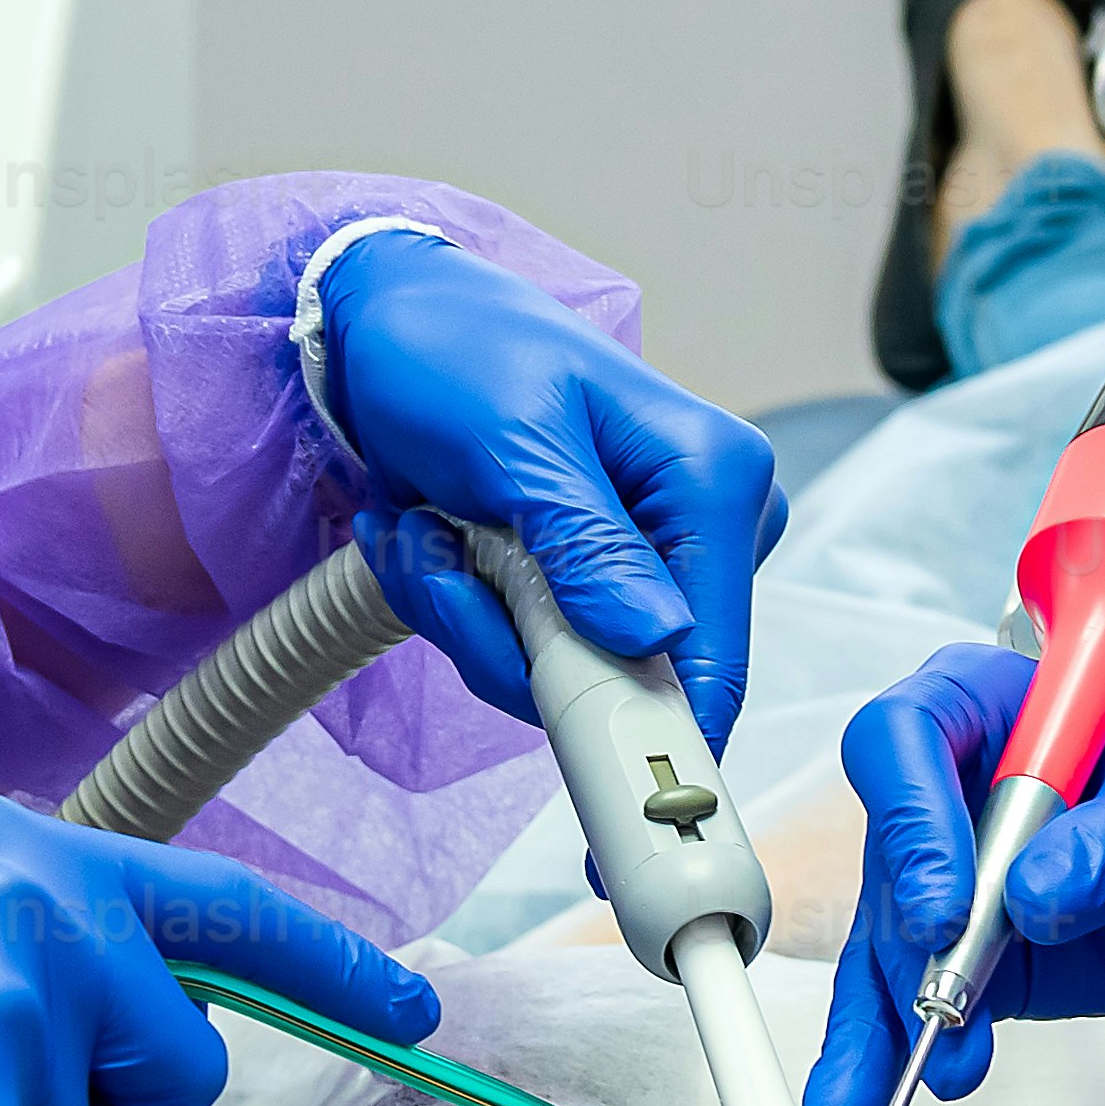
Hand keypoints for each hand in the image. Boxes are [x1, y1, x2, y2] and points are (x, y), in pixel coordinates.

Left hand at [311, 229, 783, 766]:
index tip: (589, 783)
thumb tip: (655, 637)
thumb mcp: (511, 440)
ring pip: (554, 677)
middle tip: (438, 550)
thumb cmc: (456, 352)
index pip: (713, 656)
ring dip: (464, 613)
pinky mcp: (589, 585)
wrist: (390, 323)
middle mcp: (700, 530)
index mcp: (714, 480)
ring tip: (428, 523)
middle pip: (623, 681)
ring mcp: (645, 566)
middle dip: (506, 635)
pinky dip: (457, 605)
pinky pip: (520, 653)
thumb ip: (584, 542)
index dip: (646, 728)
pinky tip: (433, 532)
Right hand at [801, 659, 1104, 1105]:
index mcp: (1002, 710)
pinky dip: (911, 1048)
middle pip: (887, 857)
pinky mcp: (991, 957)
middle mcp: (963, 789)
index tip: (948, 905)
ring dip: (881, 1020)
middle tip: (943, 1006)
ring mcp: (970, 878)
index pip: (906, 737)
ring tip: (880, 1091)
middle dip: (899, 942)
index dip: (910, 819)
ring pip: (890, 944)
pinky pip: (928, 1001)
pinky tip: (914, 1088)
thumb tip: (1032, 901)